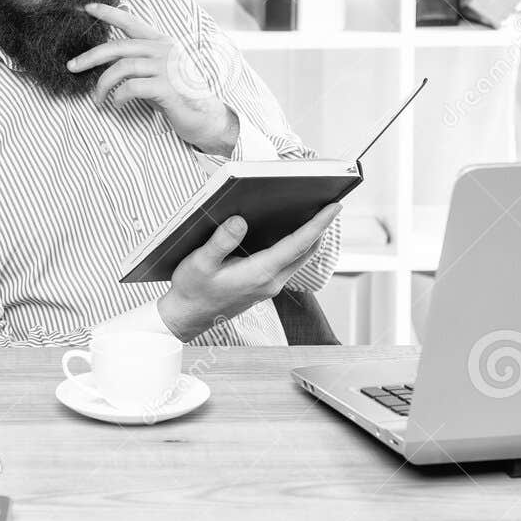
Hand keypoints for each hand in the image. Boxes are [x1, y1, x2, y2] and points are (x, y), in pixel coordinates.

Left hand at [67, 3, 237, 156]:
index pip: (132, 22)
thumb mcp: (158, 73)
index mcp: (162, 43)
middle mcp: (164, 50)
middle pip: (119, 47)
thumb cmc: (178, 96)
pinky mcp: (167, 87)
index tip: (88, 6)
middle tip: (72, 66)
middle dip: (91, 56)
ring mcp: (167, 68)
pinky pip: (132, 87)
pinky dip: (118, 96)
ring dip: (103, 84)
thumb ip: (139, 63)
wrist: (206, 118)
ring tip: (97, 99)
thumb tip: (107, 63)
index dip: (109, 13)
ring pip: (122, 67)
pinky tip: (117, 104)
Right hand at [156, 203, 342, 341]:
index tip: (334, 207)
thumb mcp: (199, 262)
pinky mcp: (264, 287)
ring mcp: (269, 286)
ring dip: (309, 237)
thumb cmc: (192, 290)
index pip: (297, 245)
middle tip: (329, 203)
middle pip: (306, 252)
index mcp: (259, 273)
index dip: (318, 225)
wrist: (186, 317)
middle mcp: (270, 282)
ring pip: (299, 258)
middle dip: (320, 228)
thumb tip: (240, 221)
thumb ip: (221, 242)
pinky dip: (296, 246)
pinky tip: (289, 233)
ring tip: (314, 214)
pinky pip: (288, 264)